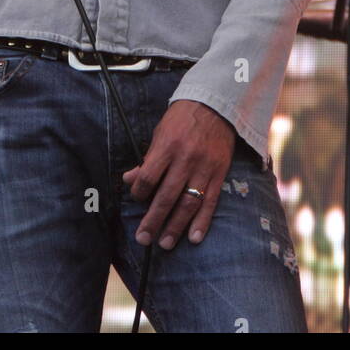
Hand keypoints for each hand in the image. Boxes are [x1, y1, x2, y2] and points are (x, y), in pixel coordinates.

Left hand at [122, 99, 235, 250]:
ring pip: (188, 204)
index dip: (139, 193)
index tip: (137, 199)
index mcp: (167, 146)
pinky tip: (194, 237)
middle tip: (144, 239)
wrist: (215, 105)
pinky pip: (211, 202)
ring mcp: (204, 168)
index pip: (148, 177)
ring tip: (165, 243)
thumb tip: (129, 180)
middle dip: (154, 220)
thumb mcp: (160, 132)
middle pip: (167, 196)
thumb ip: (147, 158)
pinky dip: (202, 222)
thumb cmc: (182, 119)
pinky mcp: (220, 174)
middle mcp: (186, 159)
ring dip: (176, 226)